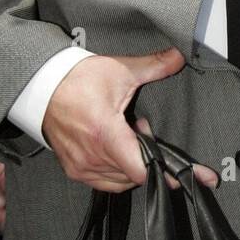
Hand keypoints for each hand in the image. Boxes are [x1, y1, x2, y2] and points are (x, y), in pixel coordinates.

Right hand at [41, 48, 217, 193]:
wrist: (42, 87)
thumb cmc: (77, 79)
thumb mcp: (119, 70)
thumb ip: (153, 66)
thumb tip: (178, 57)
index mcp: (105, 133)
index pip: (143, 169)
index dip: (171, 173)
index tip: (198, 178)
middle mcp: (92, 156)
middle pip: (137, 174)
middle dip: (148, 155)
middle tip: (139, 127)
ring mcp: (82, 167)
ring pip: (123, 181)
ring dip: (132, 163)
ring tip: (124, 134)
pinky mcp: (75, 171)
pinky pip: (106, 182)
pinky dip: (118, 171)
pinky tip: (114, 147)